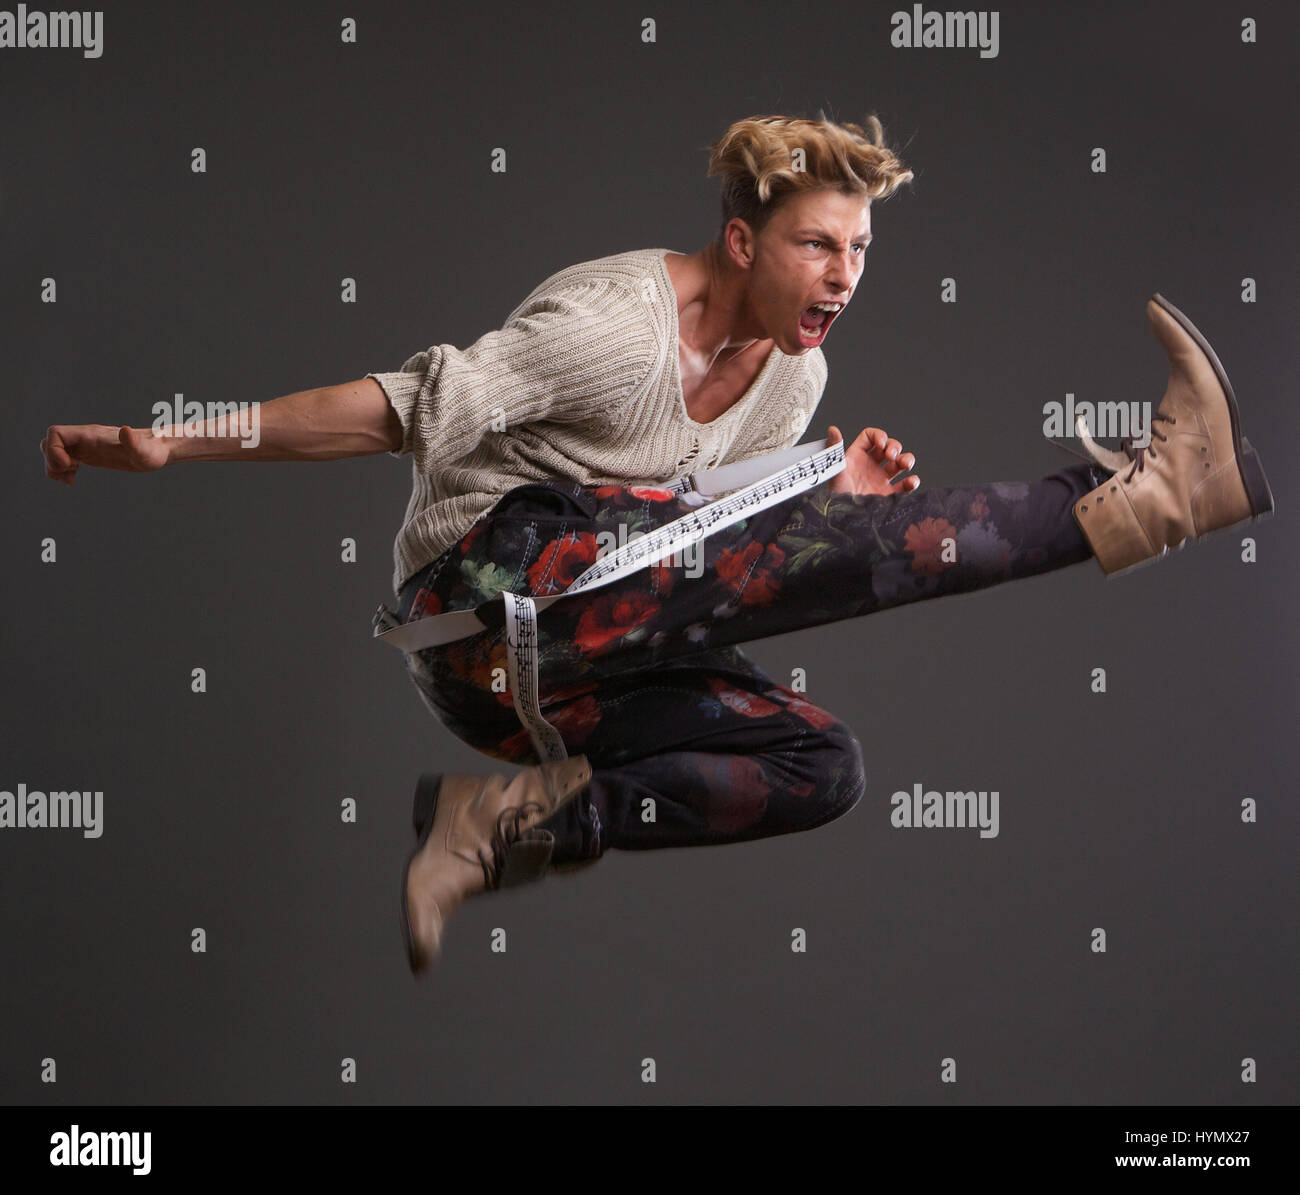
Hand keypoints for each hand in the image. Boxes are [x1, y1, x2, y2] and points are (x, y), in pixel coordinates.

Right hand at [41, 424, 170, 484]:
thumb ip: (134, 442)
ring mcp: (86, 446)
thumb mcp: (144, 451)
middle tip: (69, 476)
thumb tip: (125, 430)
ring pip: (54, 450)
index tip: (71, 466)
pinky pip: (63, 457)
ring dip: (54, 466)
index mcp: (92, 435)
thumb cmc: (153, 451)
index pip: (56, 433)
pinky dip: (61, 469)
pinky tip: (73, 479)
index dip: (53, 450)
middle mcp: (86, 438)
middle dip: (51, 461)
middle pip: (49, 442)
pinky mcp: (90, 454)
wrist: (159, 450)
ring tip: (70, 480)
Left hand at [826, 425, 918, 495]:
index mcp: (857, 457)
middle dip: (894, 447)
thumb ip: (834, 449)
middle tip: (892, 455)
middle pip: (889, 447)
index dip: (878, 436)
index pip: (870, 437)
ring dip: (907, 459)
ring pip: (900, 463)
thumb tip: (833, 429)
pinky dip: (912, 482)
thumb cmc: (836, 495)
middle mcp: (871, 466)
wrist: (843, 520)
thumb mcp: (835, 470)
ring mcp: (881, 479)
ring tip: (905, 464)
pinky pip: (905, 485)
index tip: (881, 443)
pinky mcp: (889, 494)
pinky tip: (911, 481)